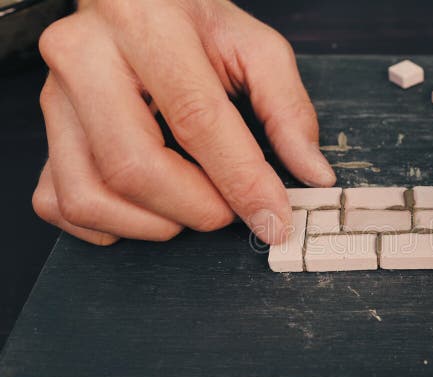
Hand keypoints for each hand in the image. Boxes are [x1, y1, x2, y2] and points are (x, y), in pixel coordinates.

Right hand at [32, 0, 334, 245]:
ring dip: (153, 224)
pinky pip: (60, 202)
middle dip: (194, 208)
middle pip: (133, 167)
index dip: (241, 180)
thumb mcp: (253, 46)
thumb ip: (288, 109)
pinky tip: (145, 209)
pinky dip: (108, 225)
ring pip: (90, 195)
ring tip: (191, 205)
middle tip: (229, 209)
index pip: (196, 119)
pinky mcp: (47, 131)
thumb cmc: (192, 23)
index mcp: (145, 25)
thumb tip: (312, 173)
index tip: (274, 218)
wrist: (136, 2)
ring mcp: (56, 98)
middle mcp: (85, 58)